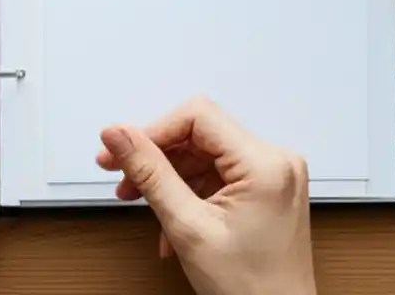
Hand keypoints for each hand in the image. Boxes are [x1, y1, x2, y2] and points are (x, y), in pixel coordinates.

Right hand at [96, 96, 315, 294]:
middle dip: (155, 156)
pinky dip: (187, 192)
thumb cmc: (250, 289)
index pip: (198, 117)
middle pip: (199, 135)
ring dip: (167, 177)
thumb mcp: (188, 227)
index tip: (121, 150)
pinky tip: (168, 218)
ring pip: (204, 156)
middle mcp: (275, 161)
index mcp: (265, 164)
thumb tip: (118, 135)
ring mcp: (273, 176)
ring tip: (139, 199)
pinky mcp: (266, 190)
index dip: (153, 131)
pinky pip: (216, 176)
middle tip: (119, 174)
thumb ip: (150, 173)